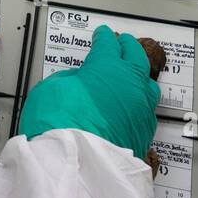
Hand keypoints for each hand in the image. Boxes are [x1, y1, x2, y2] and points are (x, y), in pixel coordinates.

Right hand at [18, 24, 160, 159]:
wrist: (77, 163)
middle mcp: (130, 84)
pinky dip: (140, 102)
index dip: (103, 38)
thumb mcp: (49, 89)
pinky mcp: (144, 132)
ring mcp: (140, 108)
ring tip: (135, 72)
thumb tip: (77, 81)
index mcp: (107, 67)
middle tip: (124, 43)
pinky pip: (147, 109)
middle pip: (135, 57)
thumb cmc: (60, 125)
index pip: (108, 44)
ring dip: (140, 75)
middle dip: (128, 48)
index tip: (103, 35)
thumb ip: (67, 79)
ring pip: (148, 84)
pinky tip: (133, 104)